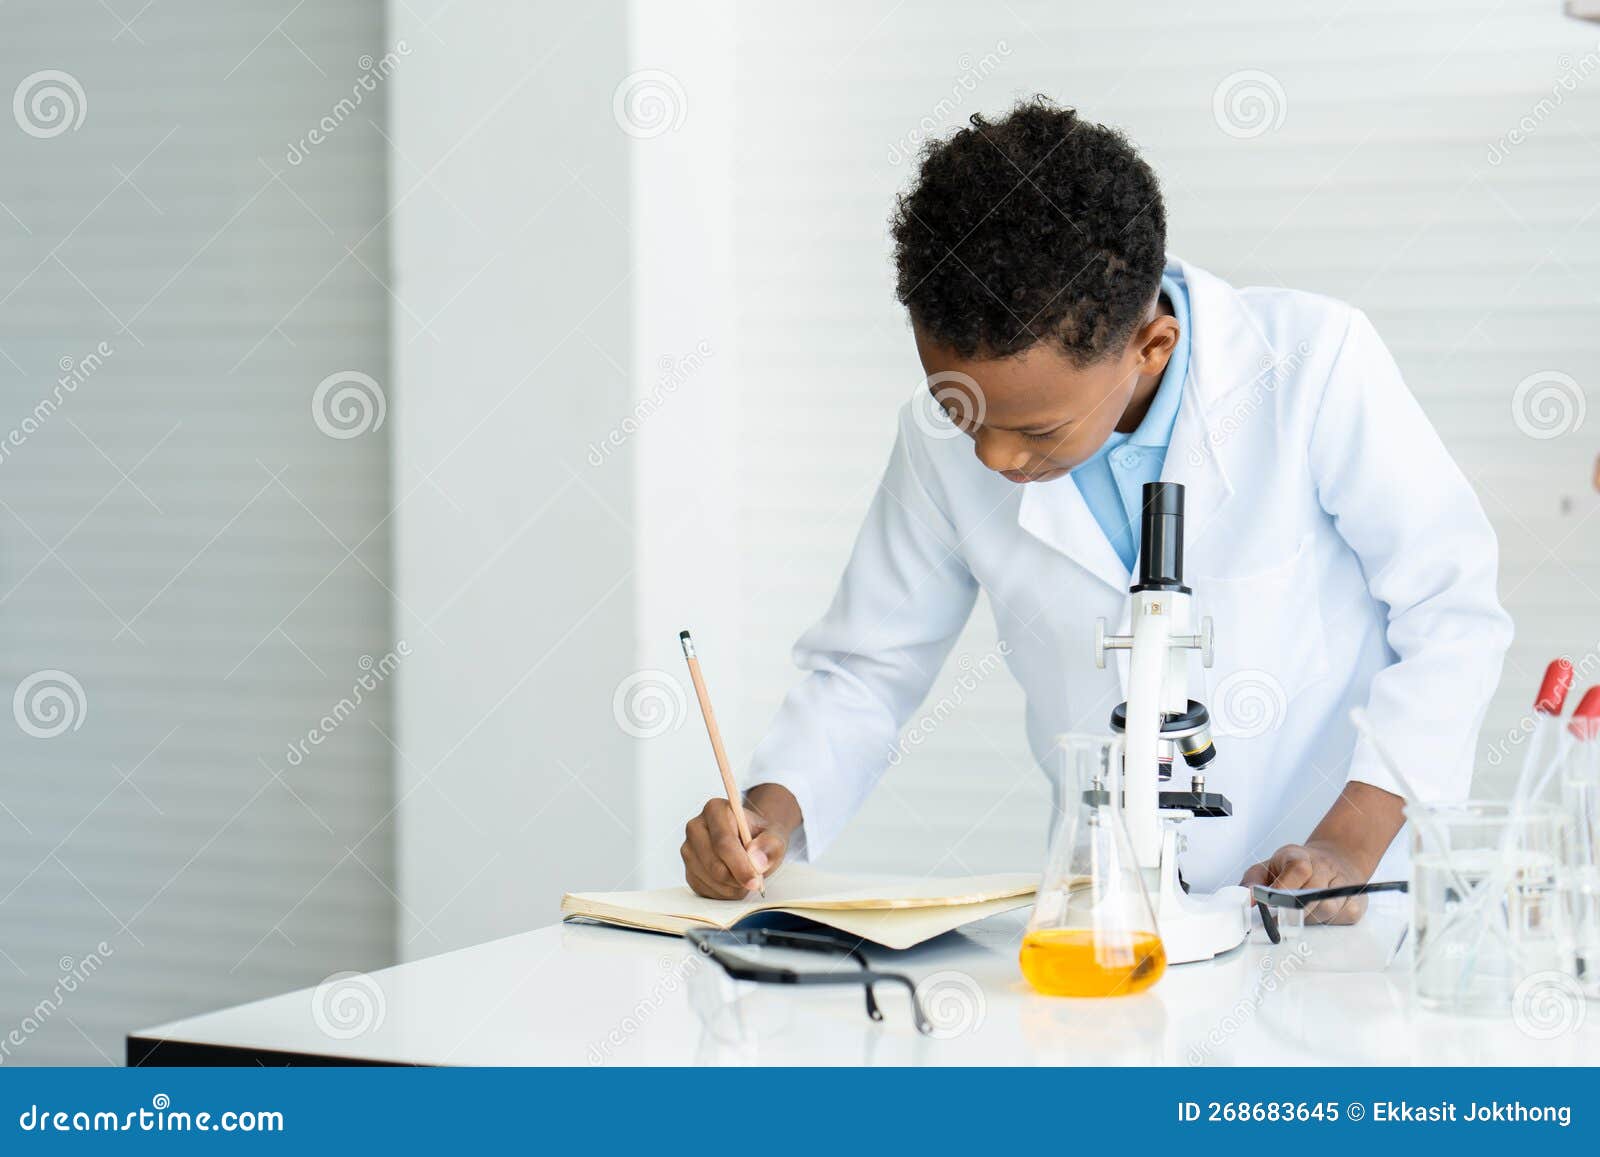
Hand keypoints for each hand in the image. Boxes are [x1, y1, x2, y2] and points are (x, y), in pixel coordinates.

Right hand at [681, 790, 790, 899]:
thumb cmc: (760, 838)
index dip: (740, 865)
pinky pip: (704, 890)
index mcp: (715, 809)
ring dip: (732, 887)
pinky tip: (734, 882)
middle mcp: (696, 827)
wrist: (752, 844)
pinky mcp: (688, 870)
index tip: (755, 880)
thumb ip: (770, 845)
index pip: (723, 842)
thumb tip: (756, 860)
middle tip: (755, 882)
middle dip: (737, 879)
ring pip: (710, 879)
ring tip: (746, 877)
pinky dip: (724, 892)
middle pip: (714, 864)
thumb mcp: (774, 836)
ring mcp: (688, 849)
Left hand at [1240, 840, 1368, 924]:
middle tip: (1281, 919)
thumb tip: (1248, 899)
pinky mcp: (1357, 899)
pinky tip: (1319, 916)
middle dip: (1294, 911)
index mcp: (1300, 856)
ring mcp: (1343, 882)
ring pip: (1328, 908)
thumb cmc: (1294, 868)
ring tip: (1298, 917)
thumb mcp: (1268, 867)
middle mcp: (1325, 867)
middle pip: (1313, 893)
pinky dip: (1330, 921)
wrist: (1333, 860)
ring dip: (1310, 918)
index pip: (1298, 869)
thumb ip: (1253, 881)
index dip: (1284, 889)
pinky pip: (1345, 915)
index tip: (1270, 903)